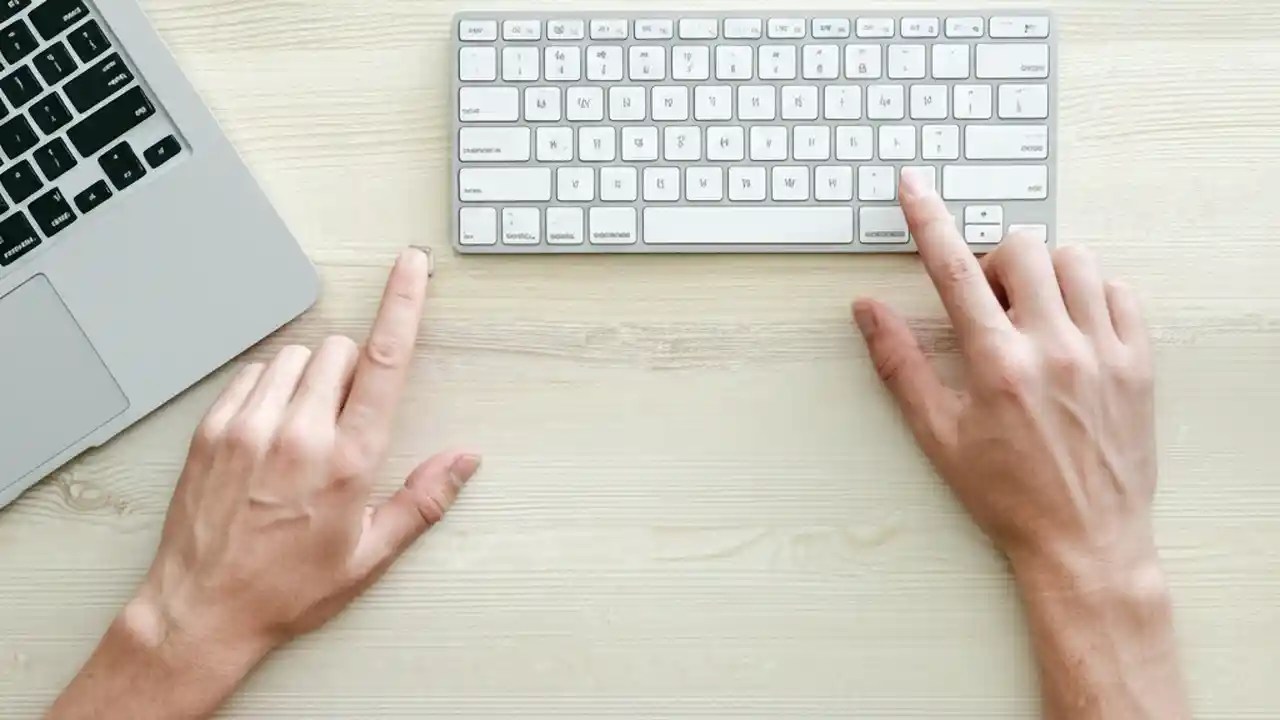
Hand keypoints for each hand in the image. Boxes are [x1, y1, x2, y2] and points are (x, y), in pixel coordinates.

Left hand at [50, 249, 479, 718]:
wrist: (201, 611)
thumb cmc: (287, 589)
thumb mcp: (369, 556)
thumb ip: (423, 500)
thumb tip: (464, 460)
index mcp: (348, 462)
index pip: (385, 362)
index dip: (404, 304)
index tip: (412, 267)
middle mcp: (298, 435)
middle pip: (340, 351)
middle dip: (354, 371)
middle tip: (346, 422)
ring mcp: (249, 427)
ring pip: (295, 356)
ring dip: (311, 377)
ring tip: (305, 429)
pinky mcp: (212, 429)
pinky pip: (252, 374)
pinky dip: (269, 388)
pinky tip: (270, 431)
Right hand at [853, 172, 1185, 717]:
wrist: (1084, 542)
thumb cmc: (1006, 496)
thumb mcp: (936, 435)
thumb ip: (900, 364)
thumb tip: (868, 309)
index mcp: (996, 364)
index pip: (953, 269)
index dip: (927, 219)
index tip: (913, 186)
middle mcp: (1054, 348)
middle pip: (1022, 250)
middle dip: (995, 261)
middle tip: (989, 301)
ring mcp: (1104, 353)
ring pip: (1076, 261)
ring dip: (1045, 271)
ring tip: (1034, 312)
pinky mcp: (1140, 365)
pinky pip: (1122, 293)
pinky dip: (1094, 293)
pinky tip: (1076, 325)